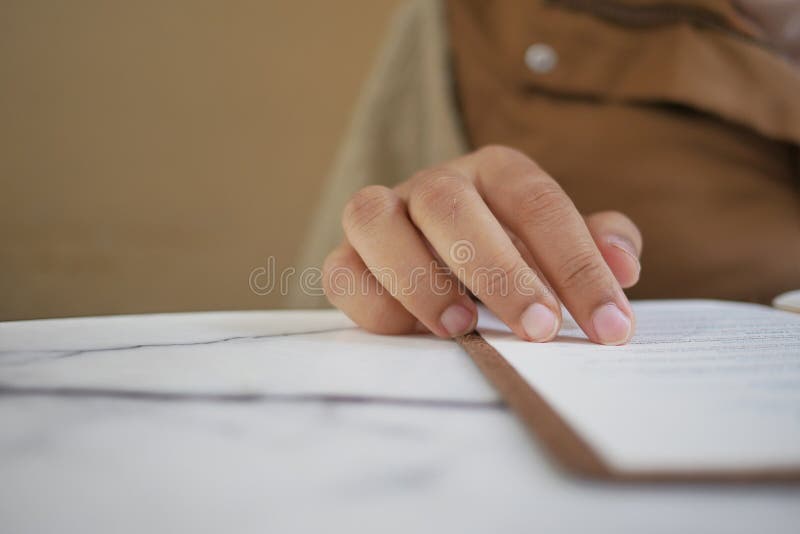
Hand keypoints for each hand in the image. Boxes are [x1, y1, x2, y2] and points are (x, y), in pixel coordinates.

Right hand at [322, 145, 641, 344]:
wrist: (445, 262)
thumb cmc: (513, 254)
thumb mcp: (560, 248)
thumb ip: (598, 244)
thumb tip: (624, 264)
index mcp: (494, 172)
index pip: (537, 202)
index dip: (576, 263)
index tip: (608, 326)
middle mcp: (433, 184)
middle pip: (451, 205)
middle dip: (498, 270)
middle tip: (539, 330)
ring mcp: (383, 215)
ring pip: (372, 218)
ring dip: (419, 276)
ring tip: (463, 328)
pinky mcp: (348, 256)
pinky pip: (342, 269)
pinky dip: (374, 302)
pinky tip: (415, 332)